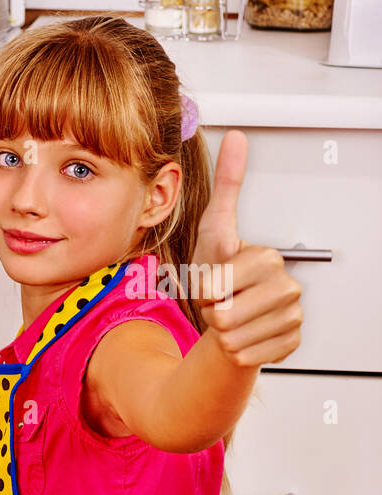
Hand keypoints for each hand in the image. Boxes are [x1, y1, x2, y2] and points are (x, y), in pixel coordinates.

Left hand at [192, 131, 302, 368]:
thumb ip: (227, 185)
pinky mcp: (290, 344)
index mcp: (268, 259)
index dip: (203, 288)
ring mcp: (292, 317)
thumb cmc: (219, 272)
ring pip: (232, 339)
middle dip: (211, 312)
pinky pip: (246, 357)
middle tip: (220, 301)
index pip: (216, 286)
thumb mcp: (214, 228)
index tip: (213, 281)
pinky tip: (243, 335)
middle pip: (224, 315)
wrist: (226, 312)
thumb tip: (236, 137)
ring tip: (229, 315)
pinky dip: (236, 352)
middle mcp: (287, 287)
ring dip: (221, 333)